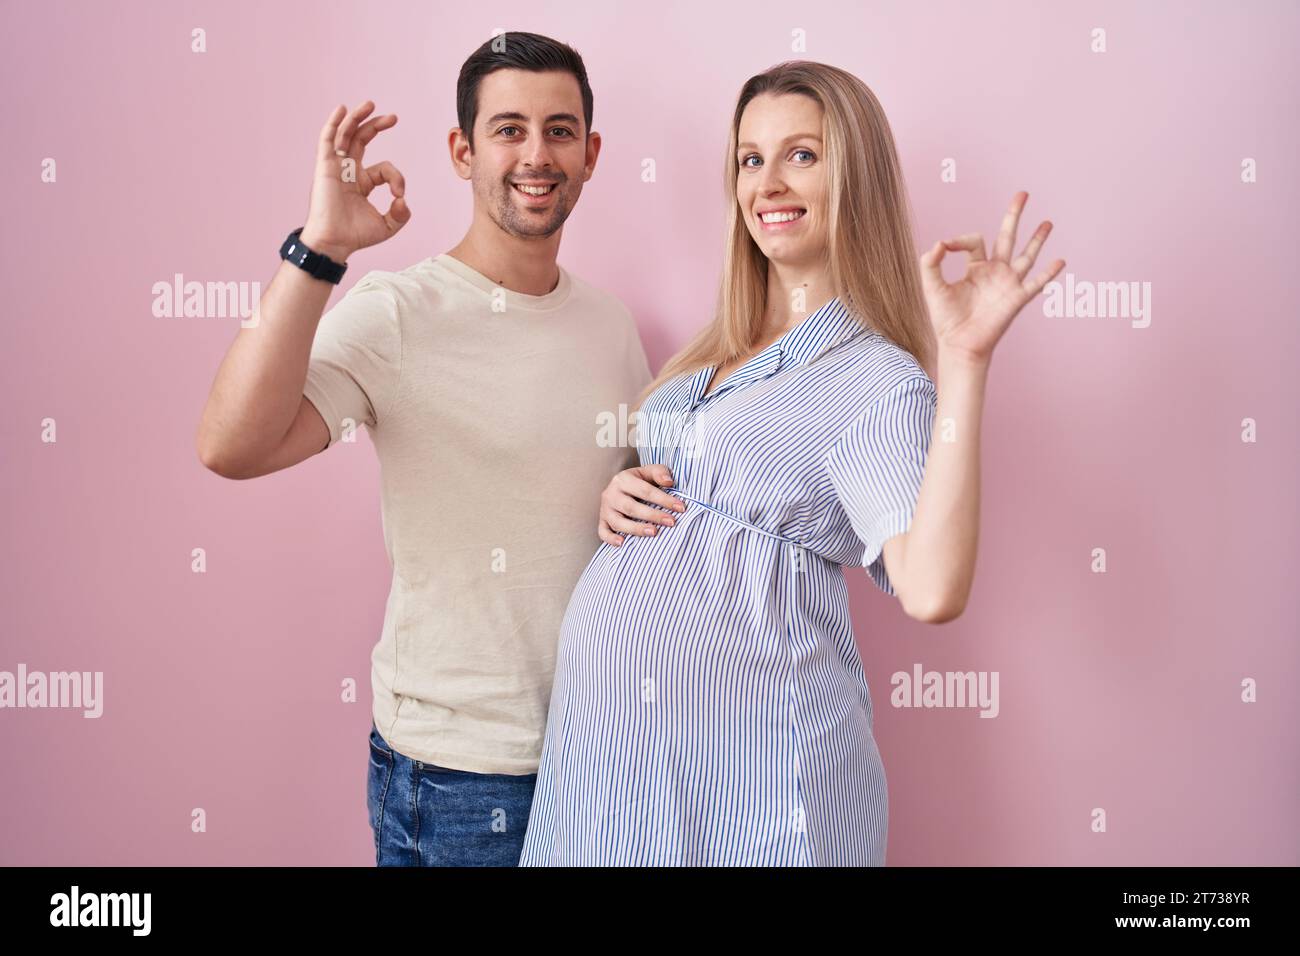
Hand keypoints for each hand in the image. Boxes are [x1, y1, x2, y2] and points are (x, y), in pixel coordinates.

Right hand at [299, 101, 410, 260]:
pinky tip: (342, 110)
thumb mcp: (386, 226)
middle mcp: (348, 171)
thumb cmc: (355, 236)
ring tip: (370, 104)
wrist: (334, 242)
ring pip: (345, 135)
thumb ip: (400, 214)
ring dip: (357, 118)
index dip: (396, 177)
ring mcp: (335, 167)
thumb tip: (403, 200)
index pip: (384, 168)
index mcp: (362, 182)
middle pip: (361, 139)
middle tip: (393, 117)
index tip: (399, 194)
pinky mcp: (324, 167)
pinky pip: (327, 140)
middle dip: (376, 125)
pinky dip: (333, 124)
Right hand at [597, 464, 686, 545]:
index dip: (664, 500)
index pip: (645, 491)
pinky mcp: (602, 521)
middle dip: (653, 515)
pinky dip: (611, 538)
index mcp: (623, 479)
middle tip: (671, 522)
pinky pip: (602, 532)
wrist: (619, 487)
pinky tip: (623, 543)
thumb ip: (660, 472)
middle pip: (631, 507)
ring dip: (636, 528)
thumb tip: (669, 482)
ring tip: (653, 533)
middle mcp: (611, 494)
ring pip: (618, 522)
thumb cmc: (639, 481)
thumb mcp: (648, 471)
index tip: (681, 508)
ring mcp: (605, 509)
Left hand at [919, 191, 1063, 368]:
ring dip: (1037, 239)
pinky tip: (1060, 261)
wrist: (958, 344)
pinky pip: (1036, 283)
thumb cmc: (946, 318)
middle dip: (1014, 215)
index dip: (958, 240)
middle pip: (1007, 236)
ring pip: (1026, 255)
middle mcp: (994, 271)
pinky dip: (1048, 273)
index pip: (973, 240)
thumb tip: (938, 243)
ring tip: (1047, 222)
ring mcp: (1008, 283)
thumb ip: (930, 263)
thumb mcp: (932, 287)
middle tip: (1022, 194)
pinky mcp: (1016, 298)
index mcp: (975, 267)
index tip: (945, 247)